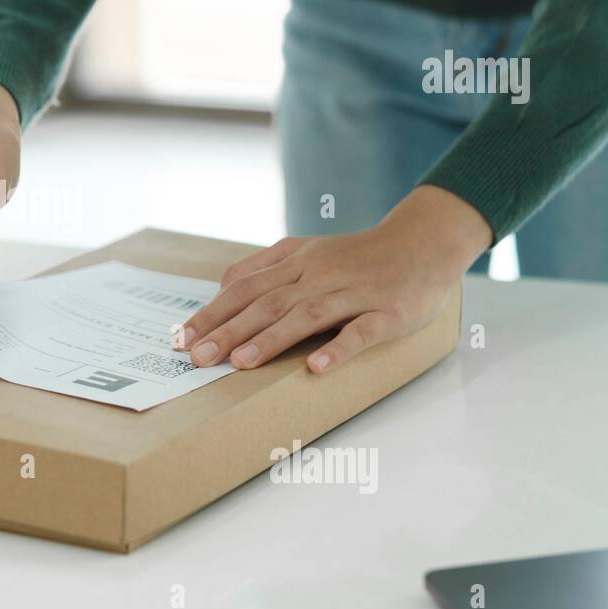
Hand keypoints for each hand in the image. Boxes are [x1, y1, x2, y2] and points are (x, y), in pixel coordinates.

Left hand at [173, 186, 491, 372]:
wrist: (426, 240)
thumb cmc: (360, 255)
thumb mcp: (309, 251)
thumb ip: (268, 266)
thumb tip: (224, 286)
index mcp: (298, 262)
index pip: (245, 287)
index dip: (212, 313)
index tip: (181, 338)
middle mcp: (320, 275)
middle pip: (267, 302)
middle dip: (229, 330)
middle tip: (198, 358)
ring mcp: (354, 293)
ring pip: (307, 315)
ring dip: (271, 339)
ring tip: (241, 363)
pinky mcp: (388, 312)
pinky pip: (361, 331)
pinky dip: (338, 349)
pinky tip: (316, 368)